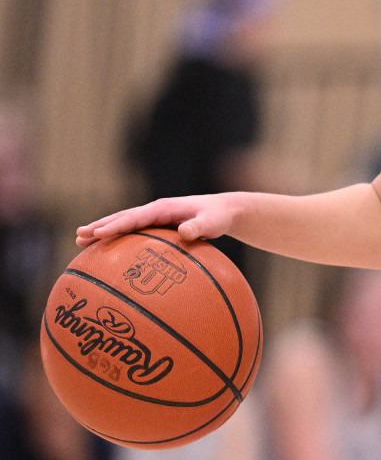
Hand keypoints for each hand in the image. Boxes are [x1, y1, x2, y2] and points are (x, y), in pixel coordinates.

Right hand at [75, 194, 235, 246]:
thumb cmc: (217, 217)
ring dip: (102, 230)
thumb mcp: (211, 222)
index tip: (98, 233)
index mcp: (163, 208)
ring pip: (123, 223)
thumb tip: (184, 232)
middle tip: (78, 236)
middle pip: (122, 218)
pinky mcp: (155, 226)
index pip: (135, 217)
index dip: (116, 225)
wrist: (222, 211)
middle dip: (100, 226)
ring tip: (79, 240)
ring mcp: (153, 218)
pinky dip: (116, 237)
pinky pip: (132, 231)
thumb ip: (198, 226)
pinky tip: (104, 250)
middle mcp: (154, 210)